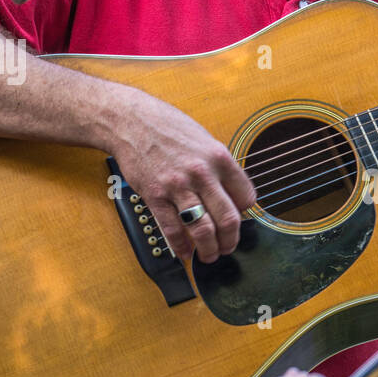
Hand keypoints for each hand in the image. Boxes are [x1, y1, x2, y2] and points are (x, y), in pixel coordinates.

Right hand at [110, 90, 255, 261]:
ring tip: (209, 255)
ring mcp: (178, 186)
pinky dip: (181, 247)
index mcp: (220, 158)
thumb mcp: (205, 140)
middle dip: (231, 241)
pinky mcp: (155, 196)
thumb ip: (220, 168)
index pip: (246, 197)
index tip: (239, 219)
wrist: (131, 121)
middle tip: (228, 248)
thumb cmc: (168, 128)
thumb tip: (232, 195)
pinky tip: (185, 252)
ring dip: (209, 250)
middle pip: (228, 219)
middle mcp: (202, 173)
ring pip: (203, 229)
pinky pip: (172, 229)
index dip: (245, 214)